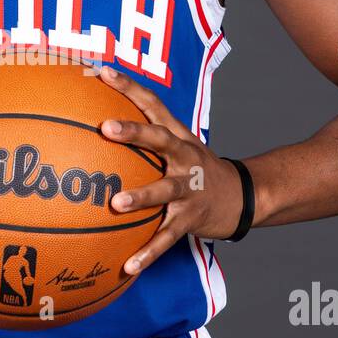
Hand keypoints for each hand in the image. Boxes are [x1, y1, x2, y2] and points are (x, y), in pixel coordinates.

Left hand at [97, 65, 243, 275]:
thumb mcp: (178, 145)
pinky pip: (166, 238)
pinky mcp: (191, 219)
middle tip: (106, 127)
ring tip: (115, 203)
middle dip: (134, 132)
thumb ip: (143, 136)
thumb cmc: (196, 169)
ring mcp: (189, 190)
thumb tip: (93, 123)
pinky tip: (127, 266)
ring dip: (140, 196)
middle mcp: (184, 159)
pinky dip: (147, 253)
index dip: (128, 86)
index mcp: (177, 137)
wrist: (244, 197)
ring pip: (164, 191)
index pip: (152, 104)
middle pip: (159, 140)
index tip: (102, 71)